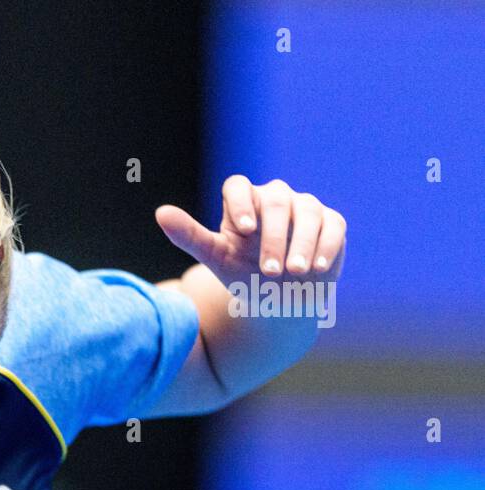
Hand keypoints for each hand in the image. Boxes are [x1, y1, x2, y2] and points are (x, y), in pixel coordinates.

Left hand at [155, 175, 346, 291]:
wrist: (277, 300)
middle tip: (269, 270)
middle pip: (275, 201)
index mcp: (242, 202)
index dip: (241, 204)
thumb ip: (189, 236)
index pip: (238, 185)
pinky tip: (317, 267)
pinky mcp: (331, 223)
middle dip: (273, 237)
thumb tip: (160, 212)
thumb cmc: (242, 275)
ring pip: (306, 212)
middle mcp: (274, 198)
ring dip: (301, 243)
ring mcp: (305, 208)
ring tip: (294, 272)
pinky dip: (326, 246)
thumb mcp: (215, 258)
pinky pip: (332, 226)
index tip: (244, 231)